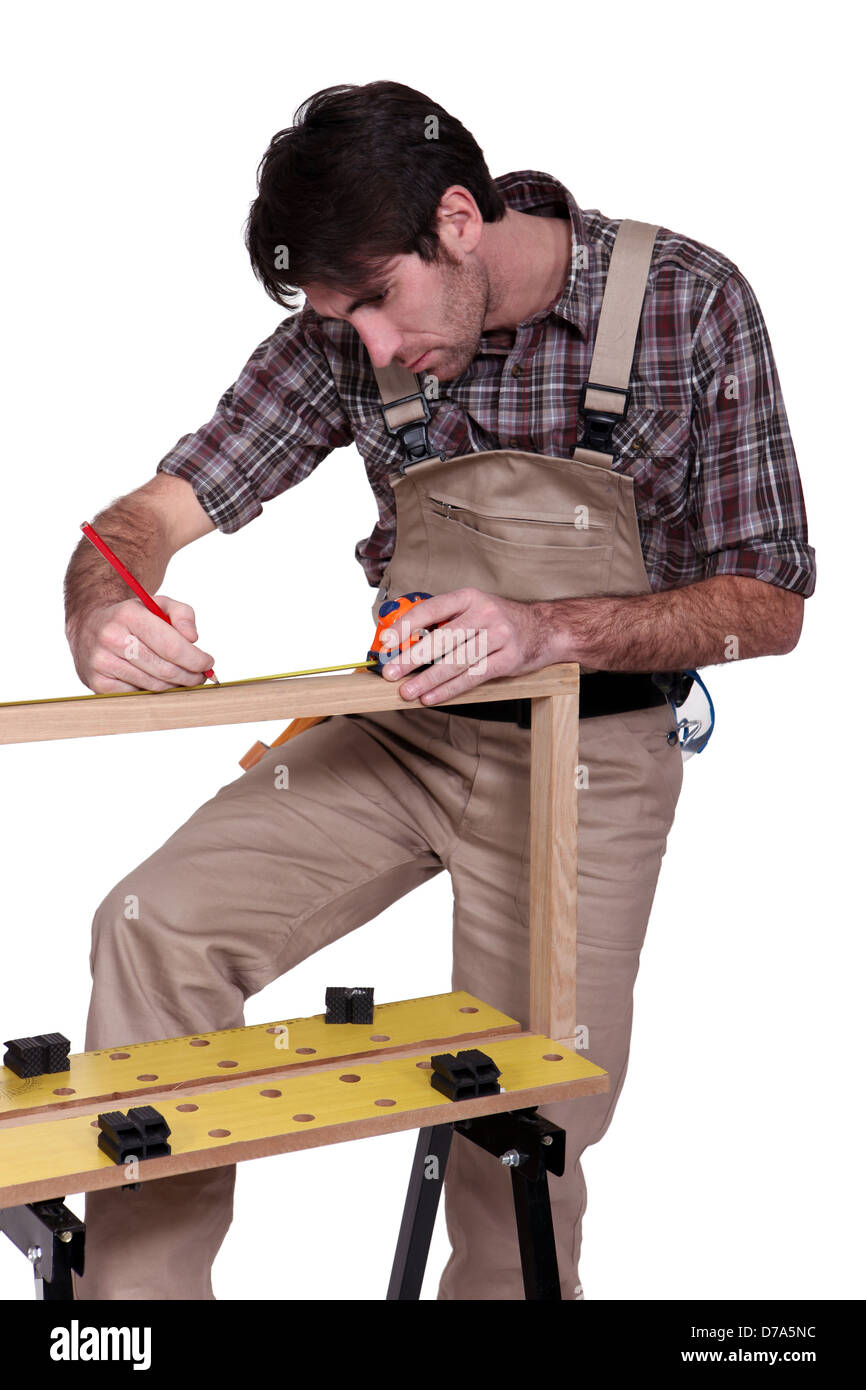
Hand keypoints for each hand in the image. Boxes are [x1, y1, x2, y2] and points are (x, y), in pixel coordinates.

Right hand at [67, 595, 215, 692]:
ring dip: (174, 685)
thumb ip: (183, 614)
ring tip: (181, 677)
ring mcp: (101, 662)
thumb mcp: (157, 604)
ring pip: (153, 685)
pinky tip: (155, 679)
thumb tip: (193, 639)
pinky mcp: (97, 682)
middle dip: (190, 675)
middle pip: (164, 669)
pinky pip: (138, 695)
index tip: (208, 663)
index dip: (195, 659)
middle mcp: (111, 638)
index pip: (170, 645)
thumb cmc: (132, 617)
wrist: (89, 625)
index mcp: (128, 615)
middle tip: (200, 676)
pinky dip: (152, 690)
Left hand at [380, 587, 553, 703]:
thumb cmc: (498, 621)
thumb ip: (444, 622)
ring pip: (456, 661)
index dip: (406, 626)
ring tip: (406, 691)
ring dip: (428, 679)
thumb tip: (404, 643)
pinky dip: (450, 689)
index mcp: (469, 597)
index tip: (386, 642)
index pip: (431, 609)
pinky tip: (431, 697)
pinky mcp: (509, 659)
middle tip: (390, 672)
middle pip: (442, 638)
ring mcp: (499, 636)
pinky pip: (474, 677)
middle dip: (412, 658)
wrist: (545, 628)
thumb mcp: (473, 609)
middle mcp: (484, 613)